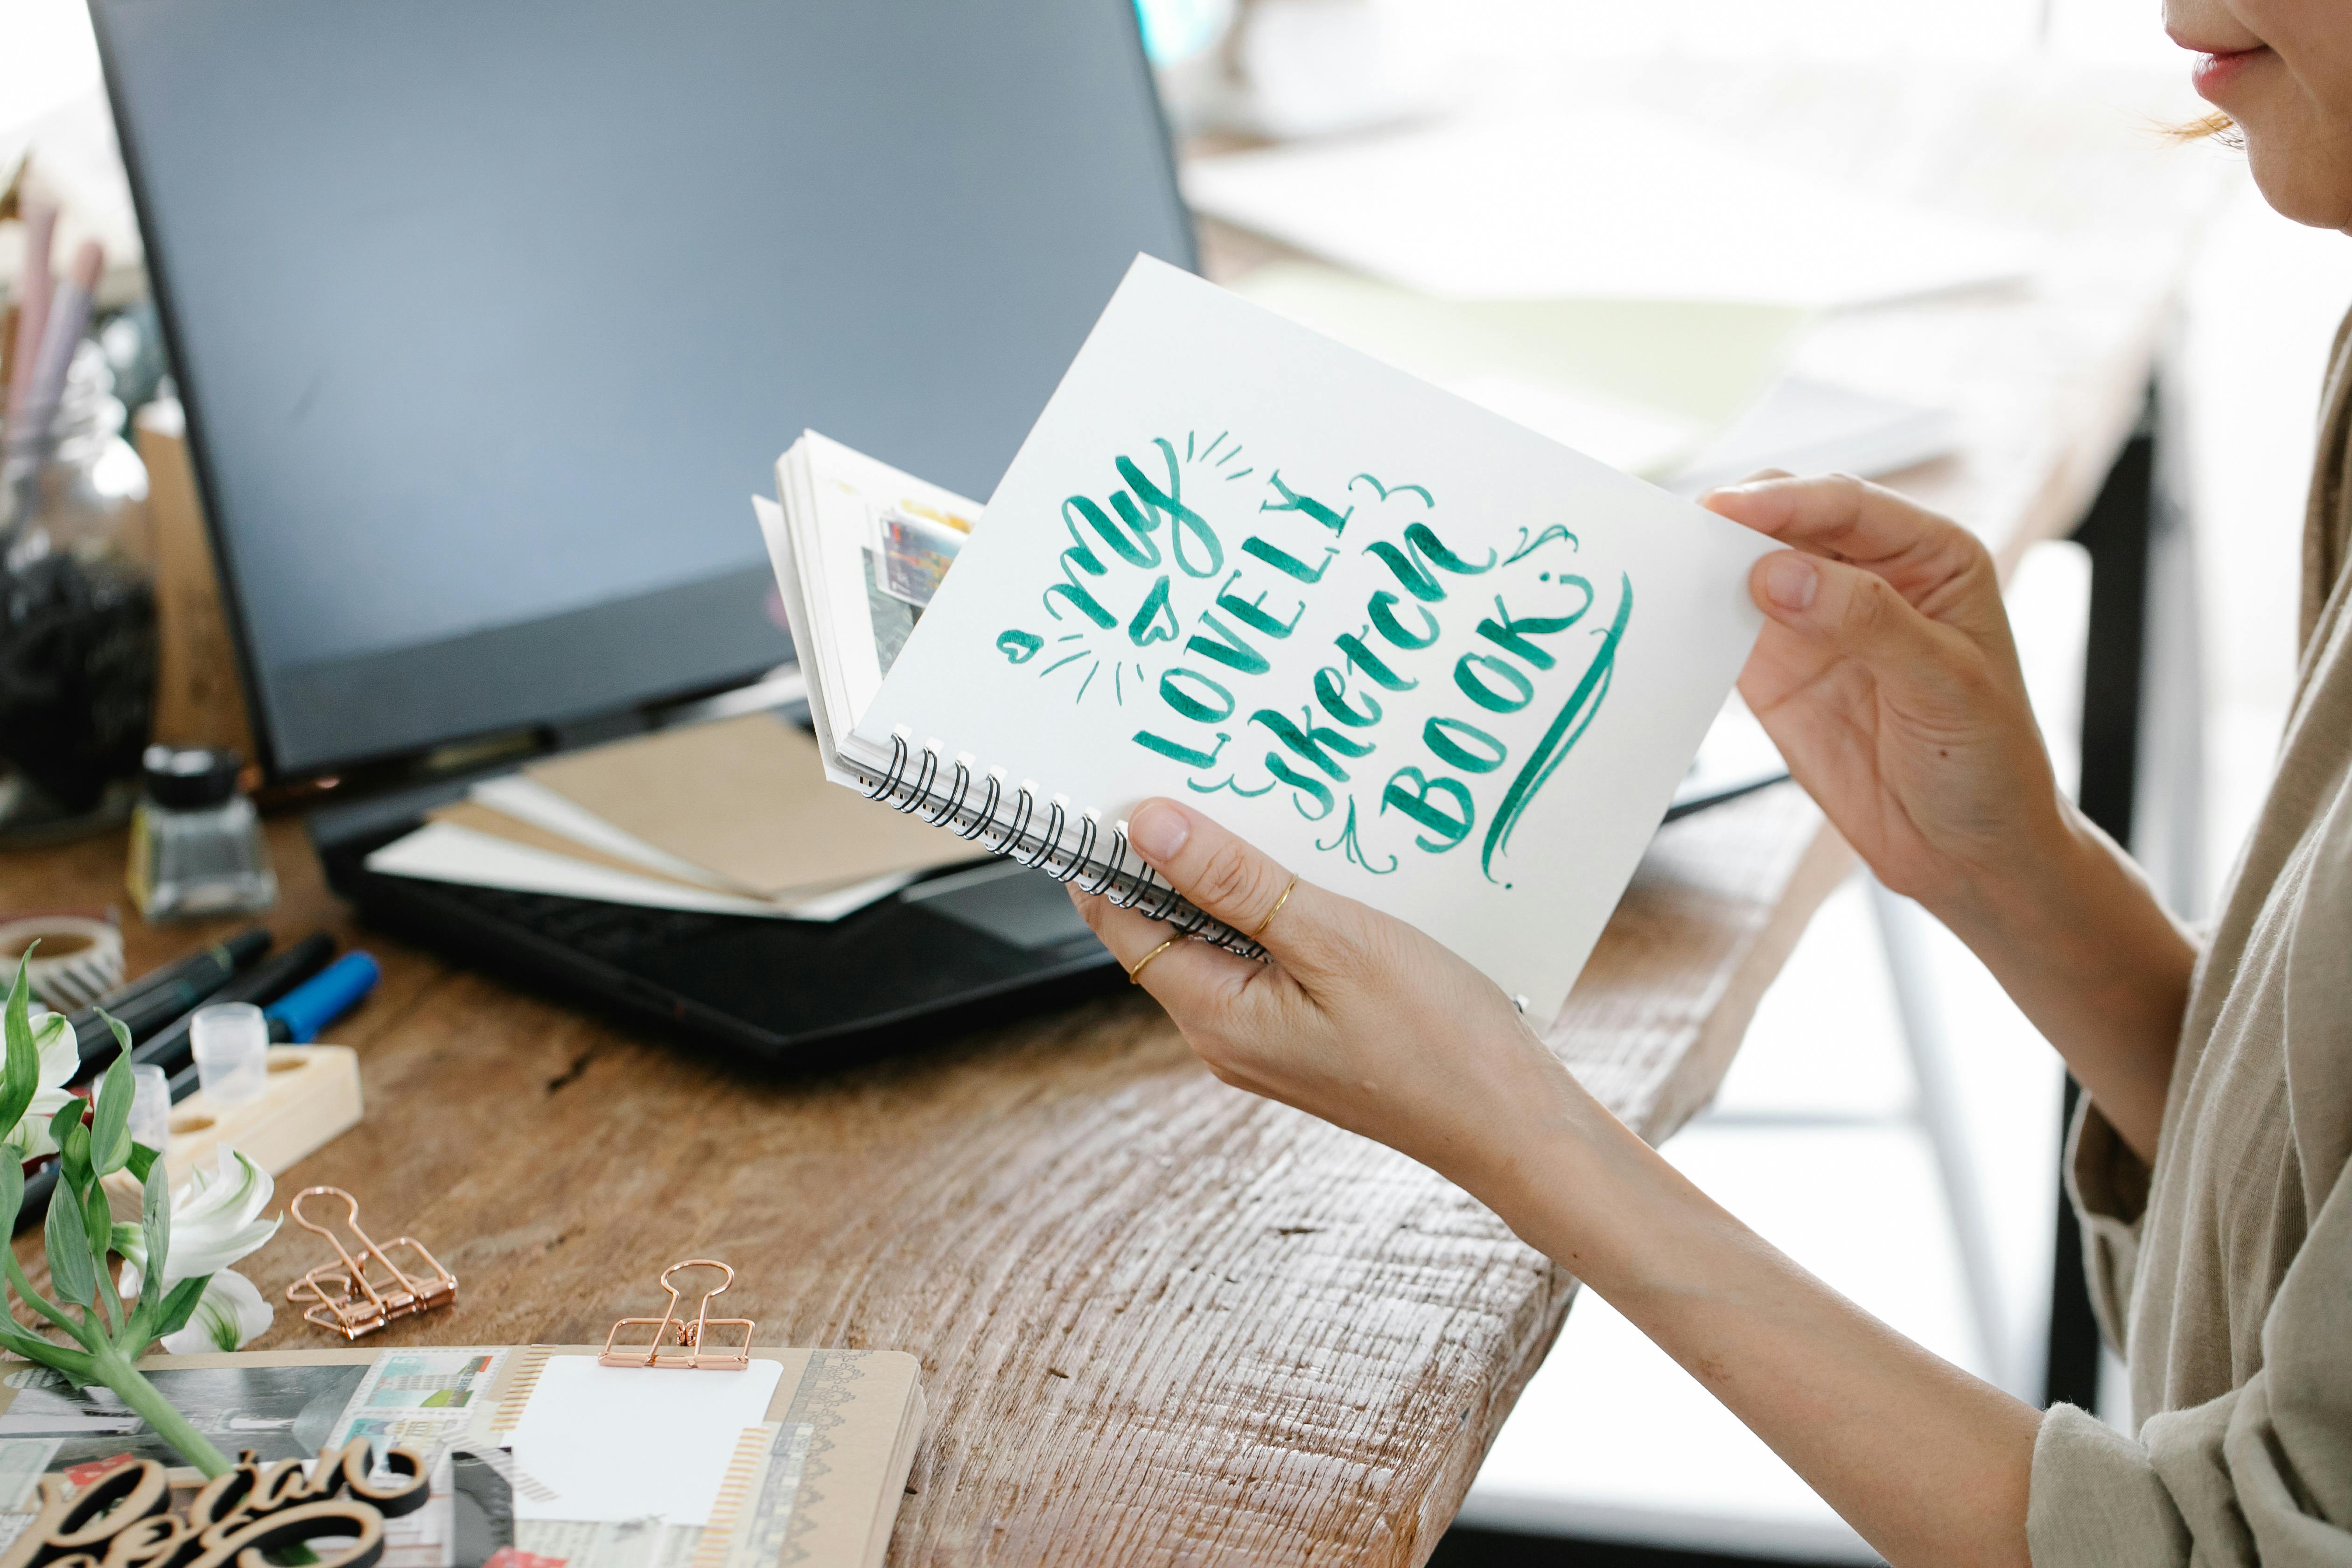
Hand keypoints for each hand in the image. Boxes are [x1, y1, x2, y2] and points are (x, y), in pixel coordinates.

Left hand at [1068, 798, 1586, 1198]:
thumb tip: (1149, 827)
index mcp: (1213, 1014)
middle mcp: (1222, 1033)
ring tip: (1263, 814)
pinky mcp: (1300, 1033)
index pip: (1118, 920)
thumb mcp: (1332, 939)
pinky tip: (1309, 874)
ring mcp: (1260, 1038)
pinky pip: (1260, 958)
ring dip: (1229, 878)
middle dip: (1172, 854)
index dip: (1108, 852)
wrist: (1510, 1123)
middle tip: (1201, 775)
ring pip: (1215, 938)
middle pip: (1162, 925)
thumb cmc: (1437, 1041)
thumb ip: (1234, 883)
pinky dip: (1270, 910)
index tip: (1124, 782)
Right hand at [1707, 472, 2193, 1158]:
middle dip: (1740, 518)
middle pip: (1792, 522)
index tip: (1728, 509)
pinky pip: (1726, 628)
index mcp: (1931, 556)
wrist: (1966, 852)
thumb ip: (1866, 620)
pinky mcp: (1777, 670)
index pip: (1849, 506)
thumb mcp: (1944, 684)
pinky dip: (1695, 618)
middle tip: (1686, 530)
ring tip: (1662, 564)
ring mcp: (1817, 622)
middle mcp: (1870, 575)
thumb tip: (1776, 574)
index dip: (1787, 503)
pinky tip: (1668, 615)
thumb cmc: (1987, 759)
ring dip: (1707, 563)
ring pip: (1750, 568)